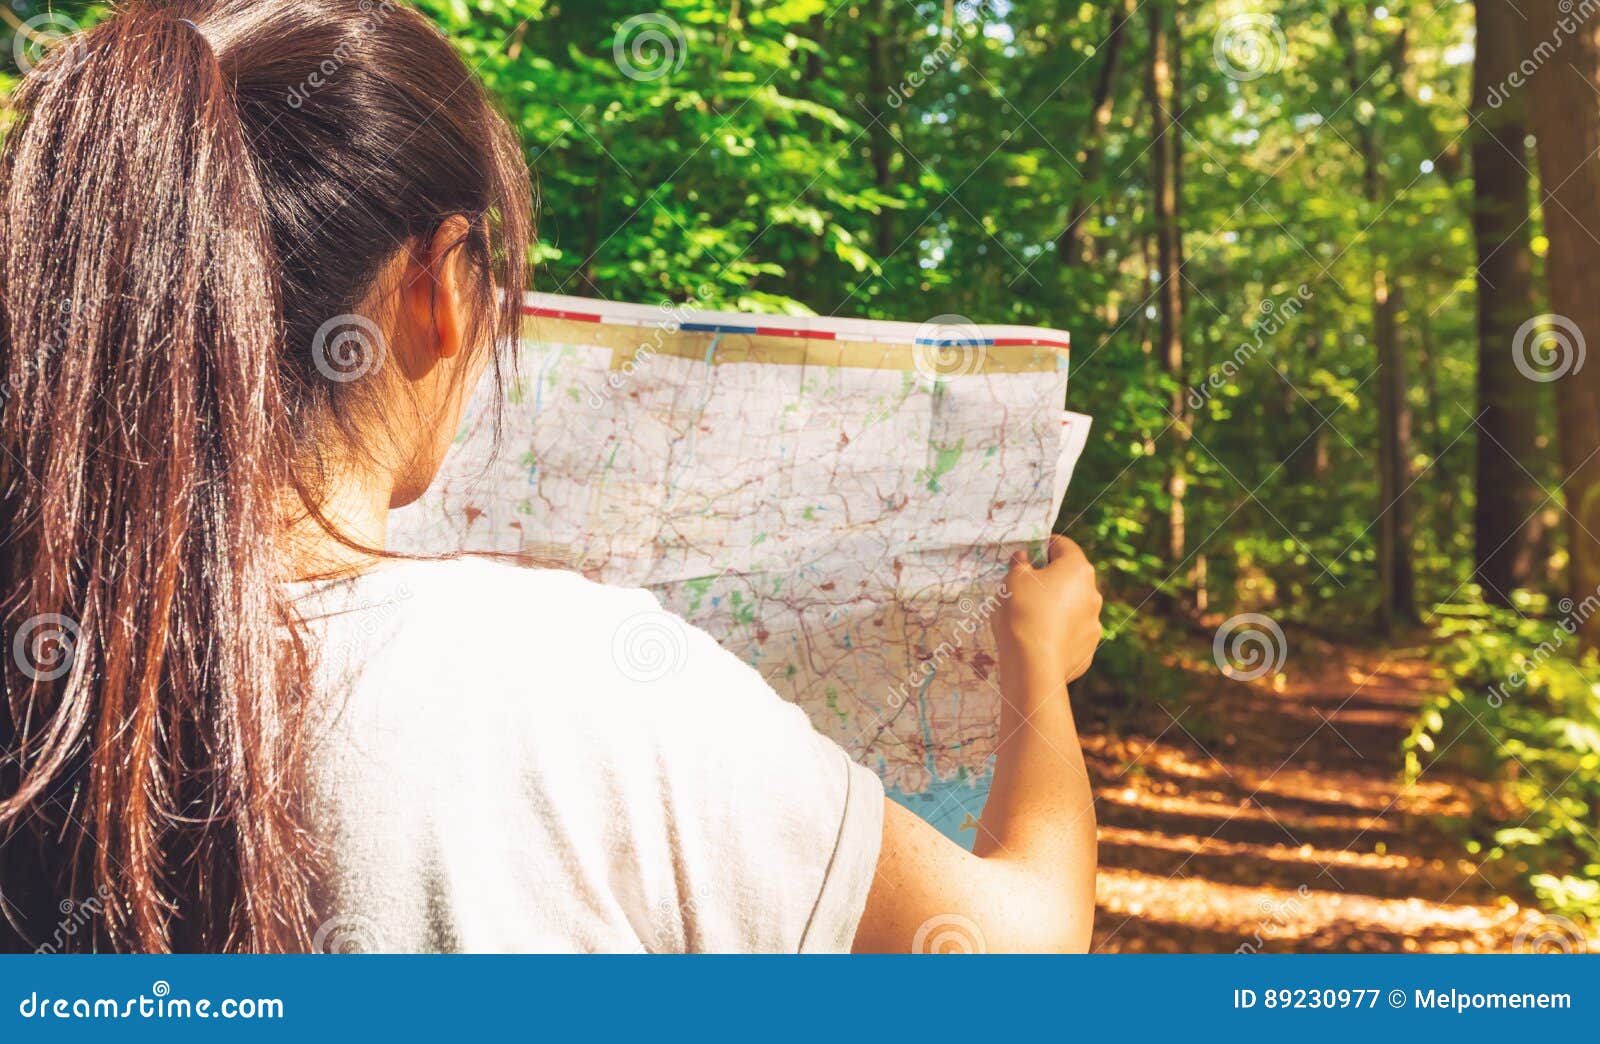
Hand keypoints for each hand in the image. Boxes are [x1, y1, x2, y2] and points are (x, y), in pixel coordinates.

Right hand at [992, 534, 1102, 684]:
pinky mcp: (1088, 648)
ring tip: (1031, 619)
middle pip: (1070, 578)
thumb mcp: (1012, 579)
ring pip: (1073, 607)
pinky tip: (1039, 640)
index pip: (1063, 545)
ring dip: (1057, 607)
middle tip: (1025, 588)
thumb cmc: (1021, 612)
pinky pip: (1072, 634)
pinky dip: (1059, 633)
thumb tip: (1025, 557)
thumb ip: (1020, 563)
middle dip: (1050, 579)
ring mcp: (1093, 623)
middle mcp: (1092, 593)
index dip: (1044, 545)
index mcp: (1077, 569)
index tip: (1029, 553)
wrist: (1033, 664)